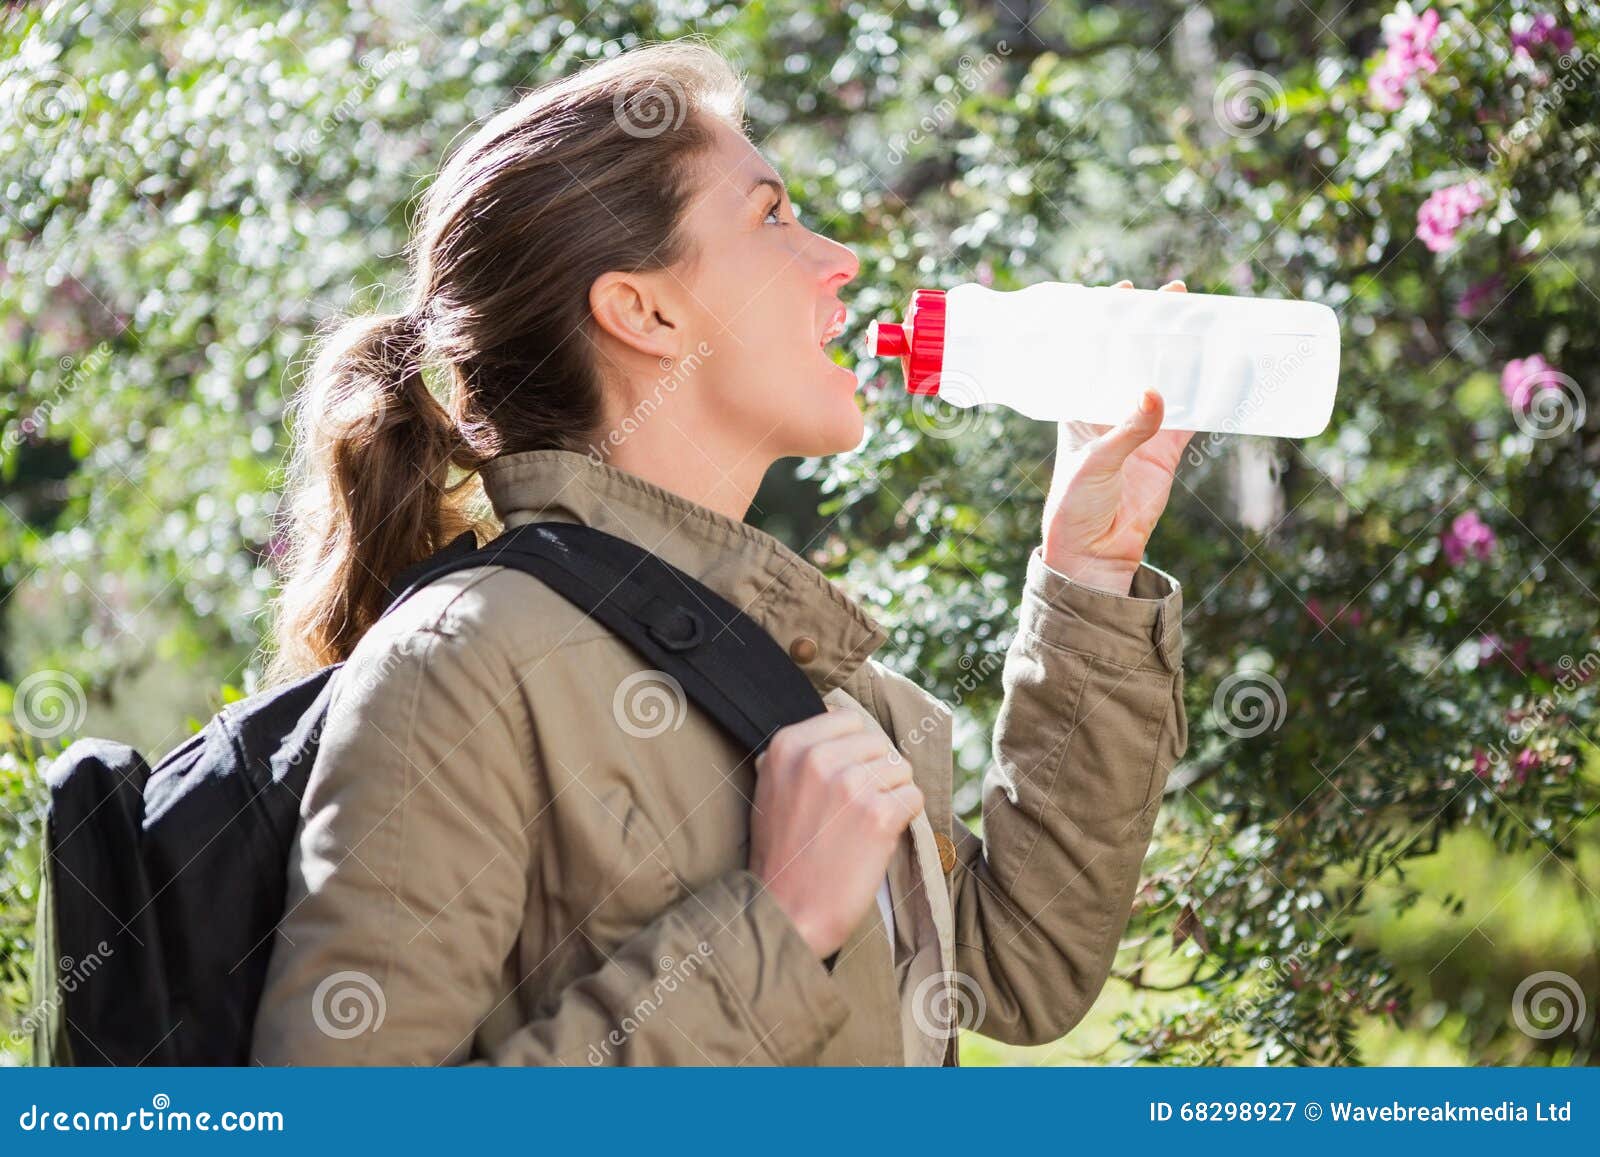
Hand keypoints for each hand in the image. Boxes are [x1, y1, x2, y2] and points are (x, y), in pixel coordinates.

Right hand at [749, 703, 922, 958]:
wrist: (787, 912)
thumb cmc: (781, 856)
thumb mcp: (770, 789)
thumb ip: (799, 755)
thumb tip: (837, 723)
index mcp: (789, 745)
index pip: (849, 720)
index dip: (855, 750)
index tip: (845, 779)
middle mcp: (818, 757)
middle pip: (879, 743)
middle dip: (876, 773)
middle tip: (856, 809)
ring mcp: (850, 785)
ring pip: (901, 769)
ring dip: (892, 796)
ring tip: (865, 825)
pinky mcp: (878, 815)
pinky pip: (914, 797)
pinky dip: (905, 817)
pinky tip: (880, 838)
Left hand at [1040, 278, 1195, 594]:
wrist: (1093, 554)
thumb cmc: (1074, 506)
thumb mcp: (1094, 464)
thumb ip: (1125, 431)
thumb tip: (1156, 394)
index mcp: (1078, 405)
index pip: (1092, 352)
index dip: (1106, 321)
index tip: (1123, 289)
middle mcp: (1109, 410)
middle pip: (1135, 357)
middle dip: (1155, 326)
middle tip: (1178, 291)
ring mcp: (1141, 428)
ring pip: (1169, 379)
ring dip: (1185, 353)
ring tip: (1207, 321)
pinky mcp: (1165, 451)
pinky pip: (1193, 416)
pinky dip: (1211, 395)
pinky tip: (1230, 372)